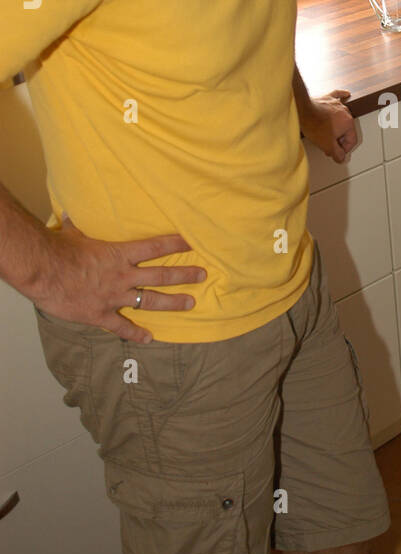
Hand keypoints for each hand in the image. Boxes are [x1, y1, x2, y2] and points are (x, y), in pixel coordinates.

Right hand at [38, 217, 207, 343]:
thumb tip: (69, 214)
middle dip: (184, 275)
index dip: (176, 243)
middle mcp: (123, 276)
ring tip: (191, 303)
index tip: (193, 242)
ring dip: (172, 302)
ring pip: (150, 300)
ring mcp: (114, 296)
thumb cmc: (58, 250)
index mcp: (119, 254)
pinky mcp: (100, 314)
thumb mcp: (71, 235)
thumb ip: (76, 228)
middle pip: (161, 275)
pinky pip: (121, 327)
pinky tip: (149, 338)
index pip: (155, 247)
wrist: (44, 271)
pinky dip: (135, 333)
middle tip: (203, 275)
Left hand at [299, 90, 357, 162]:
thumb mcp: (327, 145)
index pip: (352, 140)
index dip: (343, 150)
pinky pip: (338, 96)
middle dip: (339, 139)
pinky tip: (346, 95)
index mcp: (348, 123)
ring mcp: (337, 104)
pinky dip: (342, 96)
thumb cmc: (313, 124)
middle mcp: (345, 112)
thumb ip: (337, 153)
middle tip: (329, 145)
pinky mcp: (328, 98)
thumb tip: (341, 157)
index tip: (336, 153)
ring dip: (338, 125)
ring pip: (342, 116)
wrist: (301, 109)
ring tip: (329, 132)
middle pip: (347, 129)